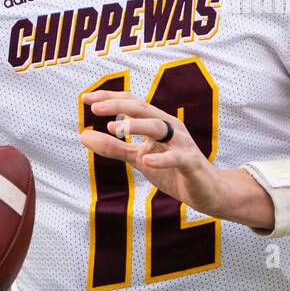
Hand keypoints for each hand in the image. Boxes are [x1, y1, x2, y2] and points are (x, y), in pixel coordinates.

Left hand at [79, 91, 265, 223]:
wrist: (207, 192)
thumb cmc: (172, 171)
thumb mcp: (138, 158)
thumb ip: (113, 147)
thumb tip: (83, 135)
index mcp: (157, 123)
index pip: (132, 103)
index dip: (110, 98)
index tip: (86, 99)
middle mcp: (170, 127)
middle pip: (143, 108)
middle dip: (119, 105)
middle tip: (96, 108)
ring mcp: (182, 144)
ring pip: (160, 127)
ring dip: (137, 126)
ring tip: (115, 128)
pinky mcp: (192, 163)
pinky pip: (177, 158)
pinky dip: (162, 158)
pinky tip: (146, 159)